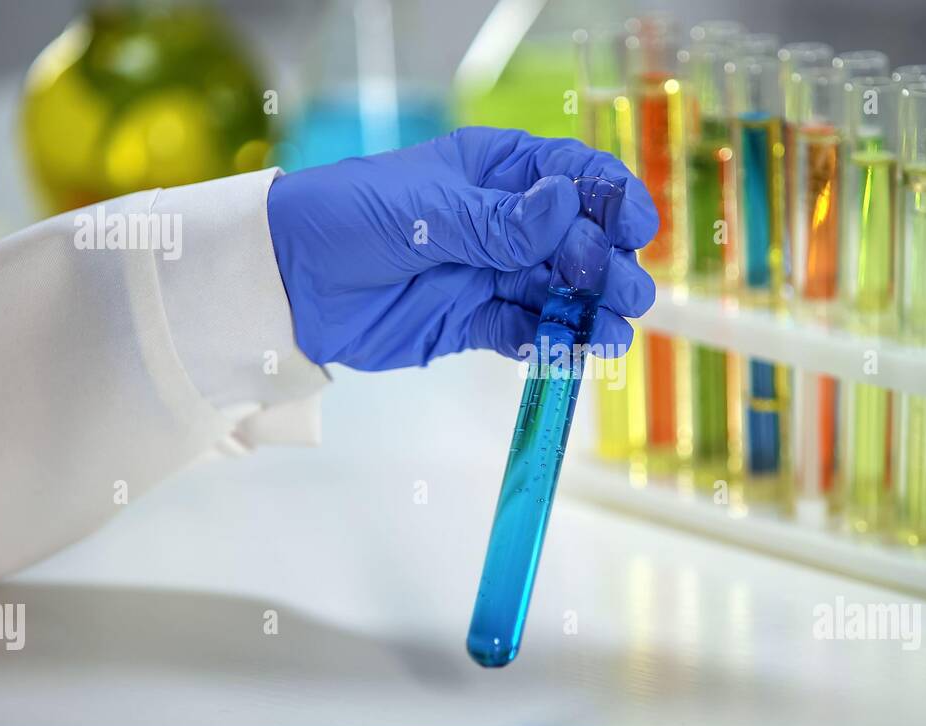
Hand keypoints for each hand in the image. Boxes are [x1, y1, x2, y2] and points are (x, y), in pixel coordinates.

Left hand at [266, 127, 658, 370]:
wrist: (288, 281)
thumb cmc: (347, 218)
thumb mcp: (424, 212)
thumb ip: (497, 221)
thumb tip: (566, 205)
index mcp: (494, 171)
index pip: (569, 175)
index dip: (610, 198)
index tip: (637, 226)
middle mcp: (502, 221)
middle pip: (575, 240)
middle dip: (605, 265)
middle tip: (624, 292)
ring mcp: (490, 273)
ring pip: (556, 292)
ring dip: (587, 312)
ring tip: (611, 335)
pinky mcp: (473, 322)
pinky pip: (524, 332)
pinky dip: (549, 344)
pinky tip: (572, 354)